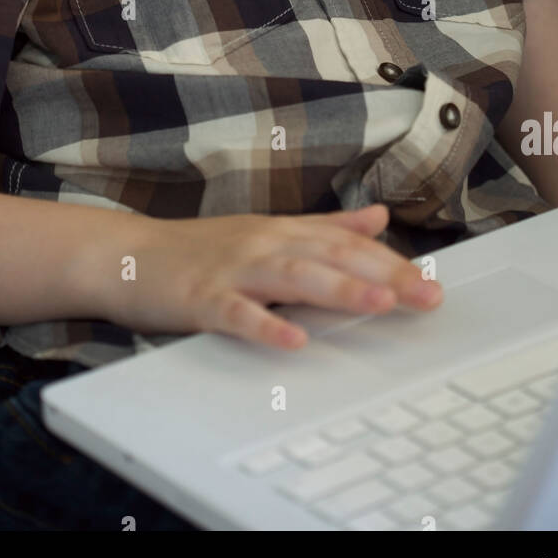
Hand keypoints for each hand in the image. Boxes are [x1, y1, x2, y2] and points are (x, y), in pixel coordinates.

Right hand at [89, 203, 442, 349]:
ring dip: (338, 289)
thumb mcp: (268, 230)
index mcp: (283, 231)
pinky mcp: (200, 298)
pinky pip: (236, 313)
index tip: (432, 285)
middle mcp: (264, 244)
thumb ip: (326, 226)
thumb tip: (379, 216)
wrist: (126, 254)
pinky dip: (265, 326)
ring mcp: (232, 269)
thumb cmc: (199, 250)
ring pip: (293, 277)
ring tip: (380, 303)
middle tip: (427, 297)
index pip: (348, 246)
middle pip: (331, 257)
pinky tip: (292, 341)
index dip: (392, 264)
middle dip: (382, 276)